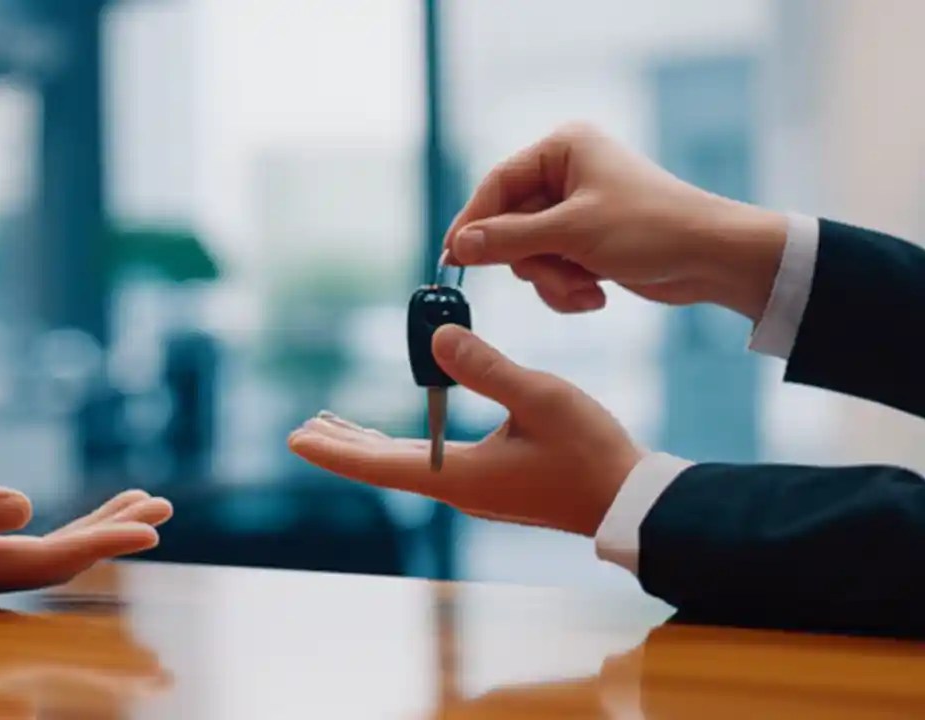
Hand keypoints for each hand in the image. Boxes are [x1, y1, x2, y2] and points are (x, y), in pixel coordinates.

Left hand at [288, 325, 642, 535]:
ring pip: (406, 465)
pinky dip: (402, 447)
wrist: (628, 498)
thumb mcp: (539, 398)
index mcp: (459, 476)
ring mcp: (475, 489)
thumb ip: (486, 368)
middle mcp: (458, 489)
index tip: (296, 440)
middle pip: (384, 465)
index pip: (379, 464)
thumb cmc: (590, 450)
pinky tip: (398, 439)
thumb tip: (437, 342)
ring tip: (334, 429)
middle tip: (302, 430)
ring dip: (369, 445)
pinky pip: (430, 464)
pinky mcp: (491, 484)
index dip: (334, 450)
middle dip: (342, 444)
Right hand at [444, 123, 787, 320]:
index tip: (452, 258)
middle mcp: (567, 172)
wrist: (712, 259)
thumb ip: (508, 239)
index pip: (496, 184)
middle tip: (553, 277)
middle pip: (509, 223)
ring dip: (552, 279)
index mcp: (563, 148)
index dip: (472, 222)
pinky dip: (567, 287)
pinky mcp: (586, 241)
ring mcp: (576, 209)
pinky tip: (596, 293)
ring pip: (528, 252)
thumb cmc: (651, 229)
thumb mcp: (572, 234)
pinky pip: (551, 267)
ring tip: (584, 289)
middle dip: (531, 260)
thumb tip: (458, 247)